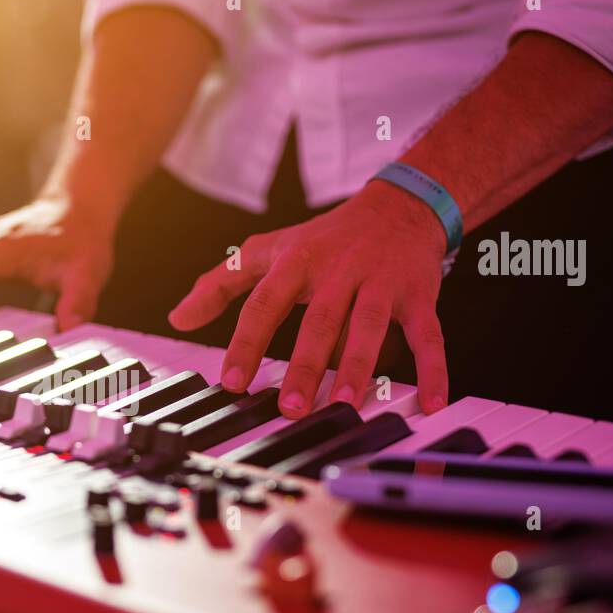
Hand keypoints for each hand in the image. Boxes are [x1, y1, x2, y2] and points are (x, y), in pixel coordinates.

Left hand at [168, 181, 449, 418]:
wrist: (400, 205)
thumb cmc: (327, 238)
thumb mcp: (269, 251)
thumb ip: (222, 283)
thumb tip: (178, 316)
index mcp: (296, 262)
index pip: (264, 304)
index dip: (246, 343)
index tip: (233, 382)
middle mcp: (339, 271)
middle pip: (319, 321)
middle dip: (305, 366)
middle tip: (291, 407)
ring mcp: (380, 284)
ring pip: (369, 328)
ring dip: (358, 368)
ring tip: (345, 404)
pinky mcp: (419, 295)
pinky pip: (428, 336)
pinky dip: (433, 369)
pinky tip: (430, 402)